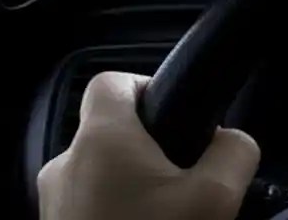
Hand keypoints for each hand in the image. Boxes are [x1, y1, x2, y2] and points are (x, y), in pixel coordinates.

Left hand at [37, 71, 260, 219]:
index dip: (149, 87)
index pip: (112, 81)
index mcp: (100, 139)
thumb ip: (235, 151)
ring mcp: (53, 204)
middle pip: (113, 133)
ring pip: (103, 174)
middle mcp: (65, 165)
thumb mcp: (216, 198)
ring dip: (135, 188)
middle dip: (152, 152)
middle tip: (186, 182)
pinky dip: (119, 213)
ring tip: (169, 217)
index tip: (180, 121)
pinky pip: (92, 205)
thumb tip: (230, 142)